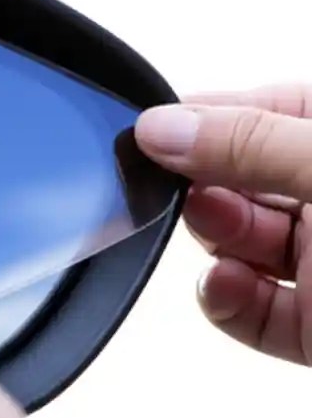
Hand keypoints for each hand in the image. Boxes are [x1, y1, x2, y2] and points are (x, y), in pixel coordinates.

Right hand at [135, 84, 311, 363]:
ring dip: (215, 246)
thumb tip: (162, 128)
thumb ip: (251, 145)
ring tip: (222, 249)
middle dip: (205, 191)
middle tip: (191, 197)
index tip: (152, 132)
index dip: (208, 119)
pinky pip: (248, 309)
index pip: (264, 109)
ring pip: (237, 244)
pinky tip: (229, 290)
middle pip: (240, 179)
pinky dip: (226, 302)